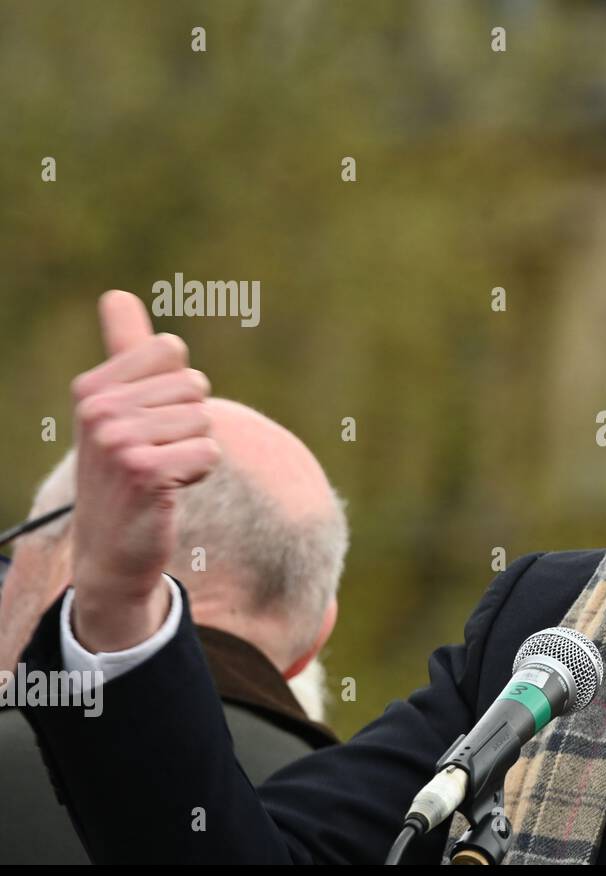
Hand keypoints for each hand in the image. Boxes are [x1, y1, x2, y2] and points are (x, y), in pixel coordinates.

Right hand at [69, 291, 217, 651]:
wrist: (112, 549)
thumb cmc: (125, 471)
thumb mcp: (119, 408)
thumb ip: (125, 351)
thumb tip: (118, 294)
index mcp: (93, 386)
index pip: (171, 349)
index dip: (177, 388)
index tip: (149, 422)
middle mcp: (98, 408)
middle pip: (195, 384)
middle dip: (190, 423)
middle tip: (156, 454)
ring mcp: (118, 440)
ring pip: (206, 420)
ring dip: (195, 451)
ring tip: (161, 473)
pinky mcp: (145, 472)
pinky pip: (210, 452)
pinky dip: (200, 473)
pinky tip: (168, 490)